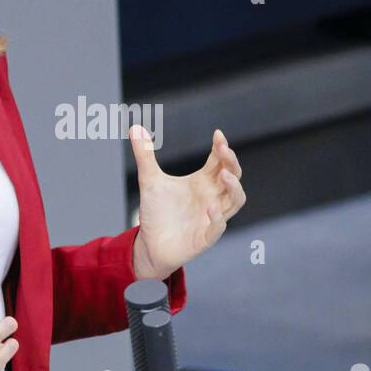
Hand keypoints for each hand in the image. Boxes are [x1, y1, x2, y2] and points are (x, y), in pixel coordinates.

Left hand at [128, 125, 245, 279]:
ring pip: (235, 201)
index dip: (222, 147)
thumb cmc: (156, 211)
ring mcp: (211, 217)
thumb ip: (144, 155)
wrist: (149, 244)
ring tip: (224, 174)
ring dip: (233, 188)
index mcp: (203, 182)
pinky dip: (217, 217)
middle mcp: (212, 197)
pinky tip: (209, 206)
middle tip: (223, 150)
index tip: (217, 134)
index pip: (220, 161)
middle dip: (231, 162)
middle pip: (233, 177)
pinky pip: (218, 227)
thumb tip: (134, 127)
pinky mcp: (205, 237)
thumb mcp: (149, 180)